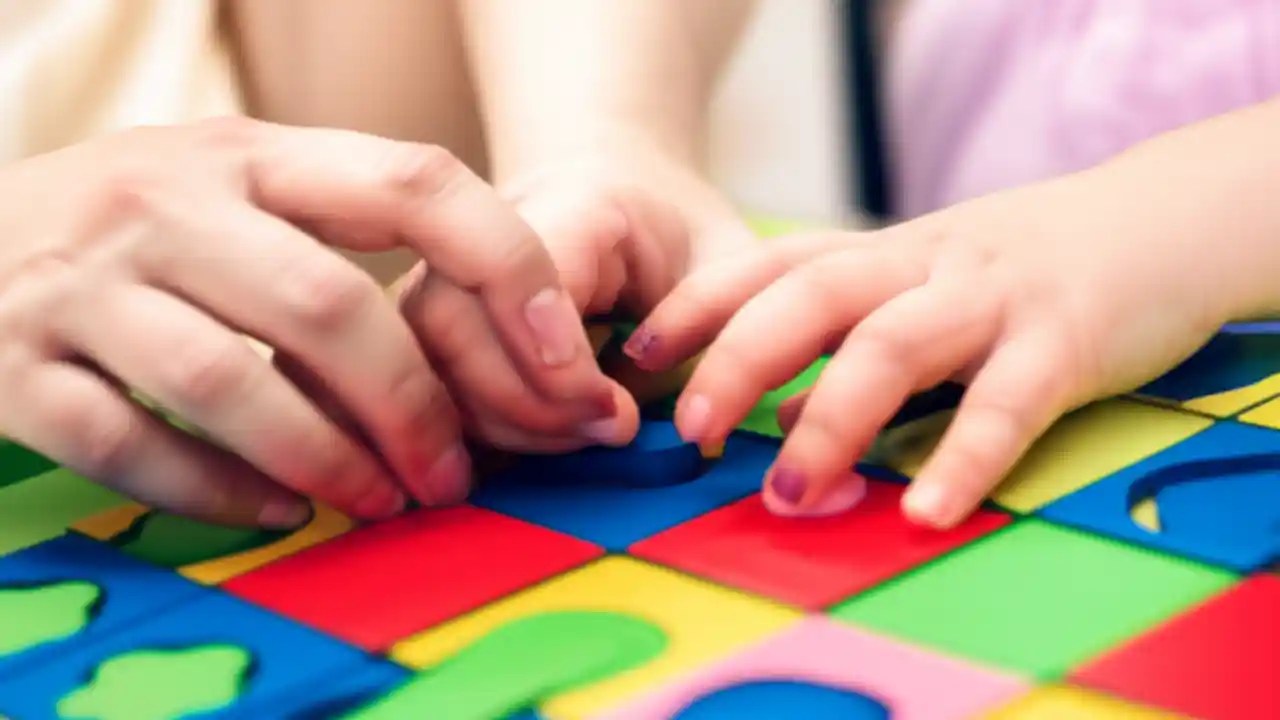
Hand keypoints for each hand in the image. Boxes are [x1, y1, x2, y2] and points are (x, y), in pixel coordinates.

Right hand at [0, 118, 611, 525]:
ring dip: (330, 460)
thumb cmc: (144, 226)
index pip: (412, 182)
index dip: (507, 268)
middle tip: (453, 475)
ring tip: (383, 500)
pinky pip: (135, 446)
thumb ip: (343, 234)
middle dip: (414, 406)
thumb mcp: (238, 188)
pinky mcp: (20, 370)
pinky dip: (221, 492)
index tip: (565, 360)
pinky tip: (281, 511)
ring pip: (233, 383)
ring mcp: (85, 284)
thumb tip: (497, 336)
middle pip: (329, 307)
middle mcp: (168, 204)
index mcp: (250, 154)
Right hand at [398, 141, 755, 451]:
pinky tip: (535, 440)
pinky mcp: (418, 324)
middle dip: (528, 406)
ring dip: (501, 427)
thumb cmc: (675, 236)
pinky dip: (473, 433)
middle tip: (607, 428)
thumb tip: (684, 417)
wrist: (618, 194)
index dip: (555, 364)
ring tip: (577, 435)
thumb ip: (715, 323)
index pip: (519, 279)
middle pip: (449, 327)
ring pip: (421, 364)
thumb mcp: (726, 264)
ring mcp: (433, 276)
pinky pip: (418, 388)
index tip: (616, 407)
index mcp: (565, 205)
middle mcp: (473, 233)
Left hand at [628, 168, 1238, 526]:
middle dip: (741, 358)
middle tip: (693, 429)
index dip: (698, 306)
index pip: (768, 266)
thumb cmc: (1011, 274)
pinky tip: (927, 512)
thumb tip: (771, 409)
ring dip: (832, 419)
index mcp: (878, 255)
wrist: (1153, 225)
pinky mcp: (1065, 340)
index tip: (639, 358)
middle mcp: (921, 265)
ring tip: (790, 493)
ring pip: (894, 343)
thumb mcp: (918, 289)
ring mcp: (991, 298)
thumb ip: (847, 342)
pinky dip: (964, 459)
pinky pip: (1007, 401)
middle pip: (812, 295)